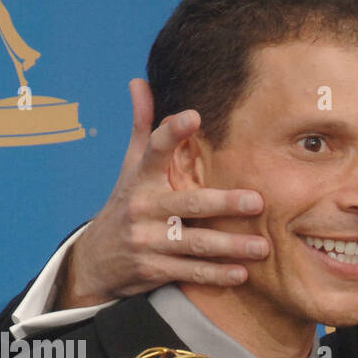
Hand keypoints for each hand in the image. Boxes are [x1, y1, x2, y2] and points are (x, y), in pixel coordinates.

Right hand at [56, 79, 269, 307]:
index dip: (172, 132)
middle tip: (257, 201)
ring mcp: (147, 241)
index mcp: (140, 179)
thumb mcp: (131, 169)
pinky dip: (216, 275)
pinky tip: (241, 273)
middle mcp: (143, 209)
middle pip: (188, 204)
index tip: (194, 116)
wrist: (95, 261)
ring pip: (194, 243)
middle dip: (223, 203)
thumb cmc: (126, 207)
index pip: (154, 149)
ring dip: (229, 246)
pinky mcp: (153, 270)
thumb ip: (143, 130)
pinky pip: (190, 272)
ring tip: (262, 247)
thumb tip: (139, 82)